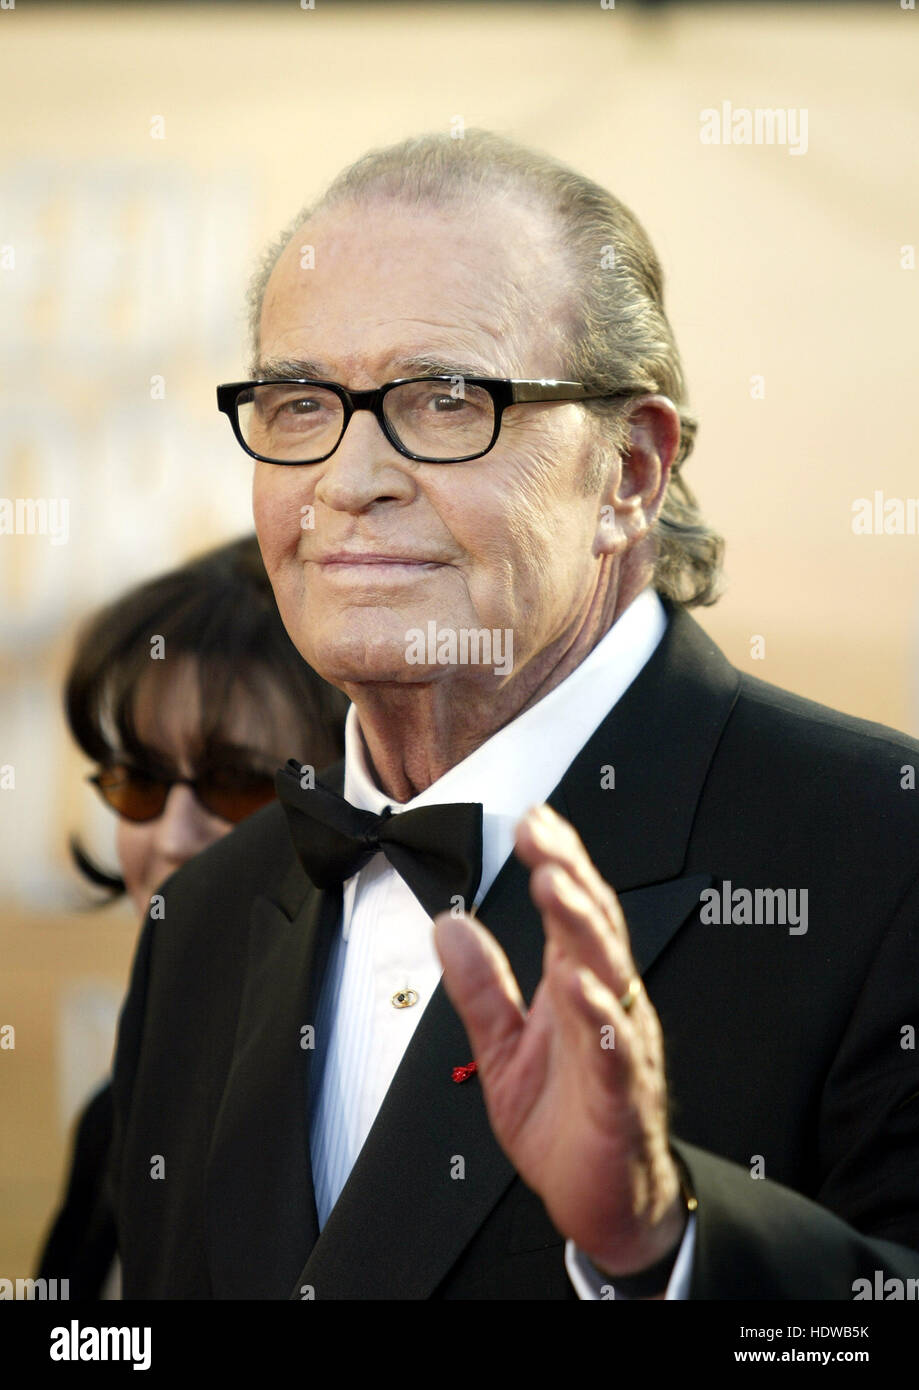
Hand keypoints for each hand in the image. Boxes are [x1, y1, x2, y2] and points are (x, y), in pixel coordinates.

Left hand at [434, 802, 685, 1280]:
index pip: (573, 910)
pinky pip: (616, 1053)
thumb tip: (449, 925)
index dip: (558, 861)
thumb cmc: (562, 1118)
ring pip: (611, 976)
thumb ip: (480, 985)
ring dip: (583, 929)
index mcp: (577, 987)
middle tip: (542, 837)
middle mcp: (606, 1006)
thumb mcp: (502, 1046)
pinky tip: (580, 986)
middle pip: (595, 927)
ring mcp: (619, 1048)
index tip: (532, 820)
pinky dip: (601, 1018)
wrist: (600, 1199)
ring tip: (556, 886)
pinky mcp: (622, 1099)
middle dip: (571, 875)